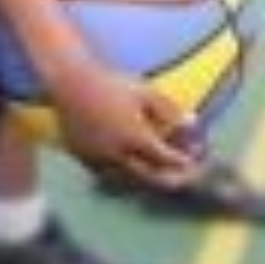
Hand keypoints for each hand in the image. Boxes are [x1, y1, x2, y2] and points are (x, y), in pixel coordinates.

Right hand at [50, 59, 198, 187]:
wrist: (71, 82)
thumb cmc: (110, 84)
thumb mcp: (144, 91)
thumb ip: (169, 110)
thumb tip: (193, 123)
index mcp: (136, 137)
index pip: (166, 159)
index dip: (182, 163)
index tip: (193, 162)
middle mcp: (119, 154)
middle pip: (150, 177)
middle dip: (169, 179)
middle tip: (180, 177)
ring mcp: (100, 159)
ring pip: (128, 181)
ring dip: (146, 180)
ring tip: (155, 173)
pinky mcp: (84, 159)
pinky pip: (107, 175)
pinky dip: (122, 176)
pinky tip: (127, 167)